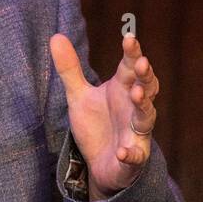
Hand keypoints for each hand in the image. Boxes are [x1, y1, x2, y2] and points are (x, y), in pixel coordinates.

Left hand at [49, 33, 158, 197]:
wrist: (98, 165)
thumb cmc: (96, 125)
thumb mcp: (78, 96)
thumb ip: (70, 69)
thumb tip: (55, 36)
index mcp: (122, 90)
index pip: (130, 68)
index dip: (132, 54)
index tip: (129, 38)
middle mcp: (134, 109)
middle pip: (146, 89)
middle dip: (145, 76)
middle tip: (141, 62)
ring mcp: (136, 134)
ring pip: (145, 118)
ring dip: (143, 106)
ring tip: (137, 94)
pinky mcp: (133, 159)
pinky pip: (135, 156)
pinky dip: (130, 154)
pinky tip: (122, 151)